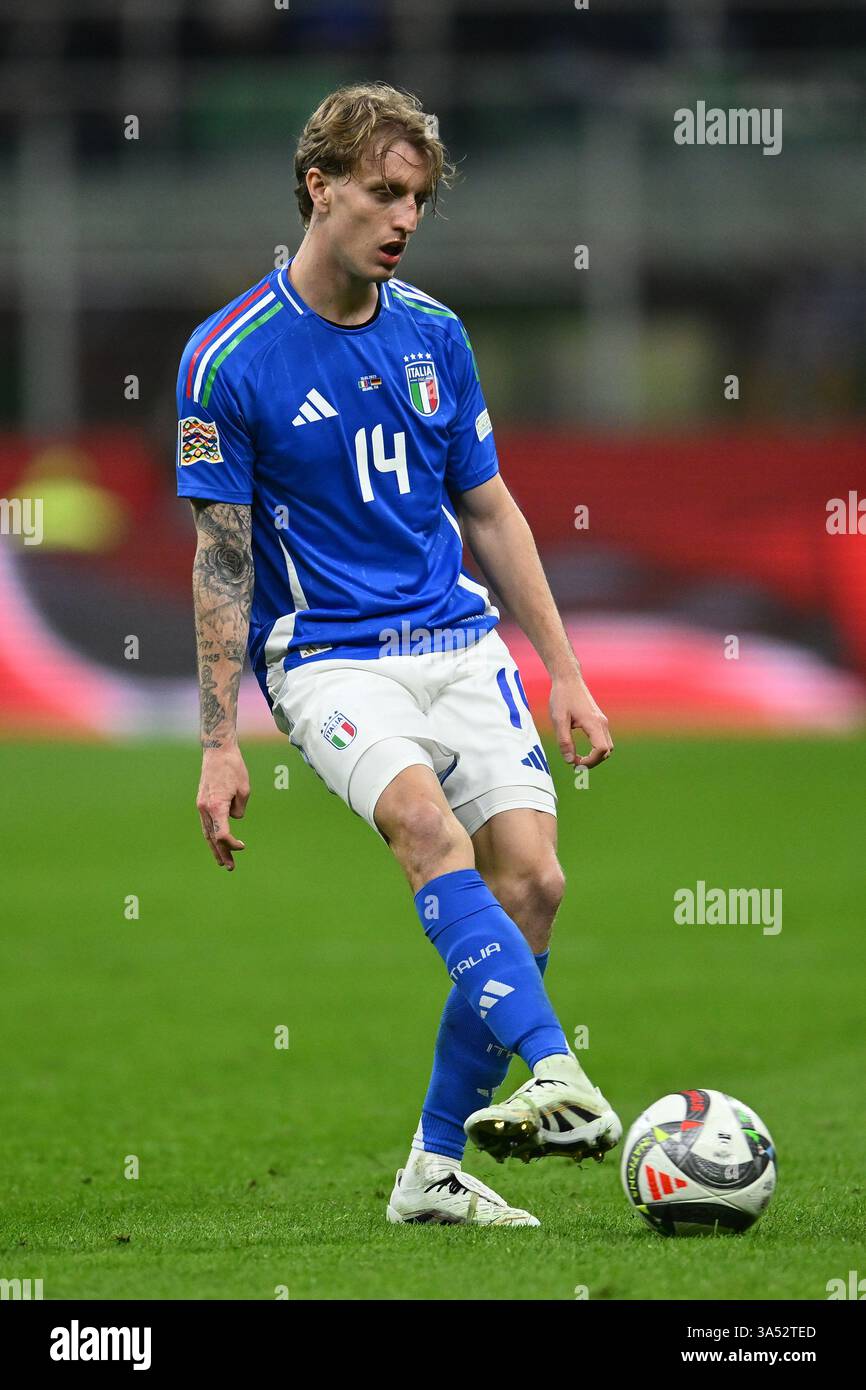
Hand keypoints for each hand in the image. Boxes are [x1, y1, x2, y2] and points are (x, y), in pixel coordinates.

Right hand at [196, 743, 250, 869]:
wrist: (217, 751)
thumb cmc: (234, 768)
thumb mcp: (244, 790)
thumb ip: (239, 809)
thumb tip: (234, 818)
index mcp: (216, 806)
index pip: (222, 834)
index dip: (231, 844)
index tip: (242, 846)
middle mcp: (205, 808)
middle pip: (212, 837)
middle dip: (221, 853)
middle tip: (230, 868)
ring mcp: (201, 805)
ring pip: (207, 832)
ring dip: (215, 847)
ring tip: (222, 862)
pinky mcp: (202, 802)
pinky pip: (206, 823)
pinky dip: (211, 834)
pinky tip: (216, 843)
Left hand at [550, 670, 613, 769]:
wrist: (568, 679)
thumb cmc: (562, 697)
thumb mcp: (559, 720)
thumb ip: (564, 741)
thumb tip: (570, 761)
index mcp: (594, 723)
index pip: (601, 750)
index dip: (590, 761)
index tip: (575, 763)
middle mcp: (602, 723)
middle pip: (607, 751)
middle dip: (593, 761)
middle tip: (575, 763)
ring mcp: (602, 721)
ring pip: (607, 747)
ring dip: (595, 756)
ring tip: (577, 758)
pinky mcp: (599, 720)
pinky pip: (603, 740)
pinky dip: (595, 749)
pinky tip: (581, 750)